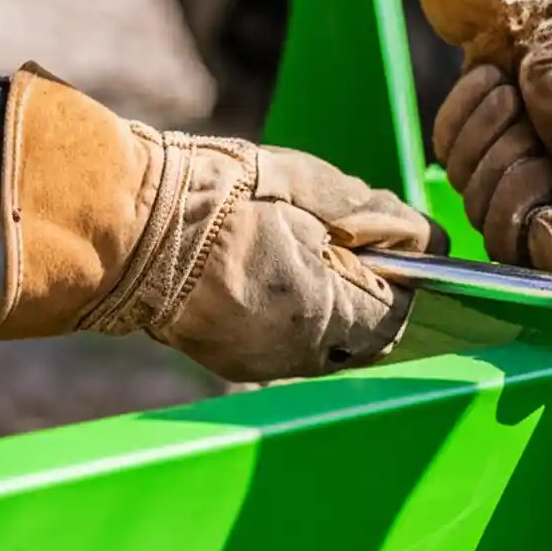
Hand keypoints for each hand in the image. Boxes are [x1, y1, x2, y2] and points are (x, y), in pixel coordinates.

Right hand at [0, 62, 446, 381]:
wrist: (123, 227)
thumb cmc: (217, 197)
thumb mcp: (311, 189)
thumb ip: (378, 217)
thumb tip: (428, 238)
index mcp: (324, 309)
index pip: (397, 314)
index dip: (406, 282)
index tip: (395, 252)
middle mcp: (299, 351)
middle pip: (367, 339)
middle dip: (373, 299)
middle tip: (353, 253)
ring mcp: (262, 361)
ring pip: (328, 347)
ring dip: (336, 312)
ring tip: (310, 262)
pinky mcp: (232, 360)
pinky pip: (288, 348)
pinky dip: (297, 320)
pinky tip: (276, 282)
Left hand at [411, 0, 551, 282]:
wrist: (548, 4)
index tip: (545, 216)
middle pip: (512, 247)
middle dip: (514, 182)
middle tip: (533, 137)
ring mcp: (514, 189)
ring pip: (474, 204)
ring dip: (490, 140)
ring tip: (518, 101)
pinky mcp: (475, 161)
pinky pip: (449, 160)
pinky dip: (466, 117)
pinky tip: (495, 90)